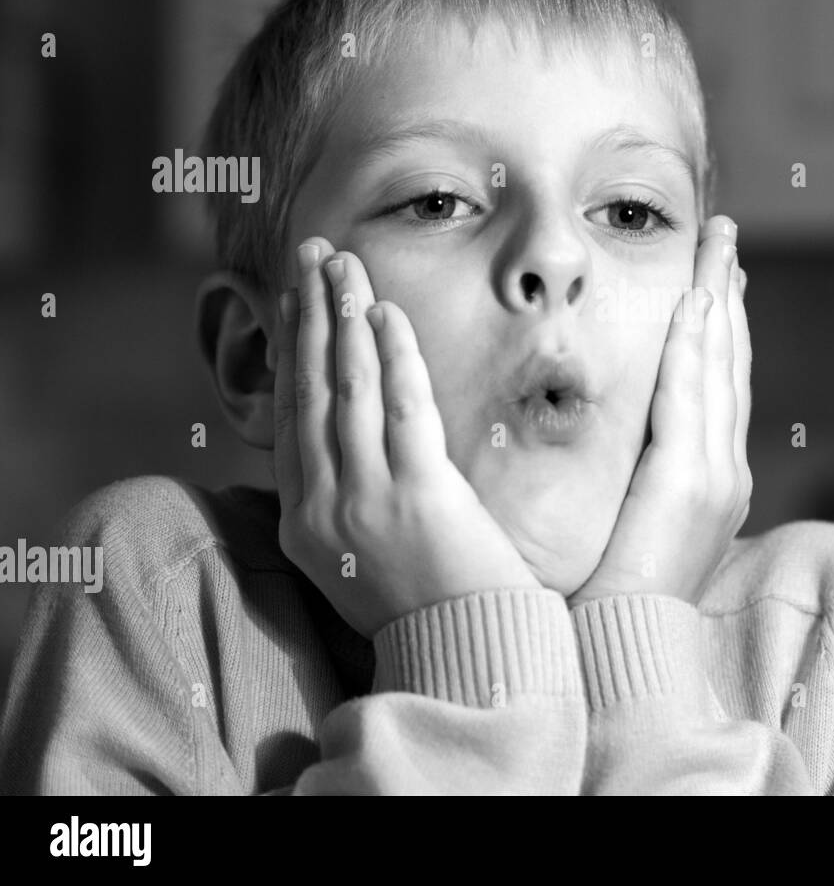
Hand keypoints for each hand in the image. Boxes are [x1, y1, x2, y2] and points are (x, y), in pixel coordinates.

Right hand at [274, 236, 539, 638]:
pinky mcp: (418, 497)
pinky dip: (391, 356)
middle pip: (310, 390)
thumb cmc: (425, 605)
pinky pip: (401, 408)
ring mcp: (365, 502)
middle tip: (310, 254)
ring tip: (343, 264)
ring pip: (346, 390)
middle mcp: (321, 508)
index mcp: (303, 522)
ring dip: (343, 318)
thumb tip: (347, 444)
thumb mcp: (359, 556)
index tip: (295, 301)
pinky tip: (386, 314)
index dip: (293, 352)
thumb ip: (345, 500)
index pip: (291, 417)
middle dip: (309, 315)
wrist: (465, 656)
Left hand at [567, 215, 751, 606]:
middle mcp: (725, 469)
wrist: (620, 648)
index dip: (719, 324)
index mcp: (710, 475)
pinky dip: (697, 349)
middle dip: (728, 295)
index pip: (716, 381)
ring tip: (719, 250)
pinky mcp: (691, 485)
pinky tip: (694, 304)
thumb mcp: (632, 516)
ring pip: (720, 368)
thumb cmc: (613, 588)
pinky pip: (692, 400)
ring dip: (719, 302)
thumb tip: (618, 436)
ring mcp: (716, 476)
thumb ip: (637, 470)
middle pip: (729, 362)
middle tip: (725, 240)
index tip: (713, 276)